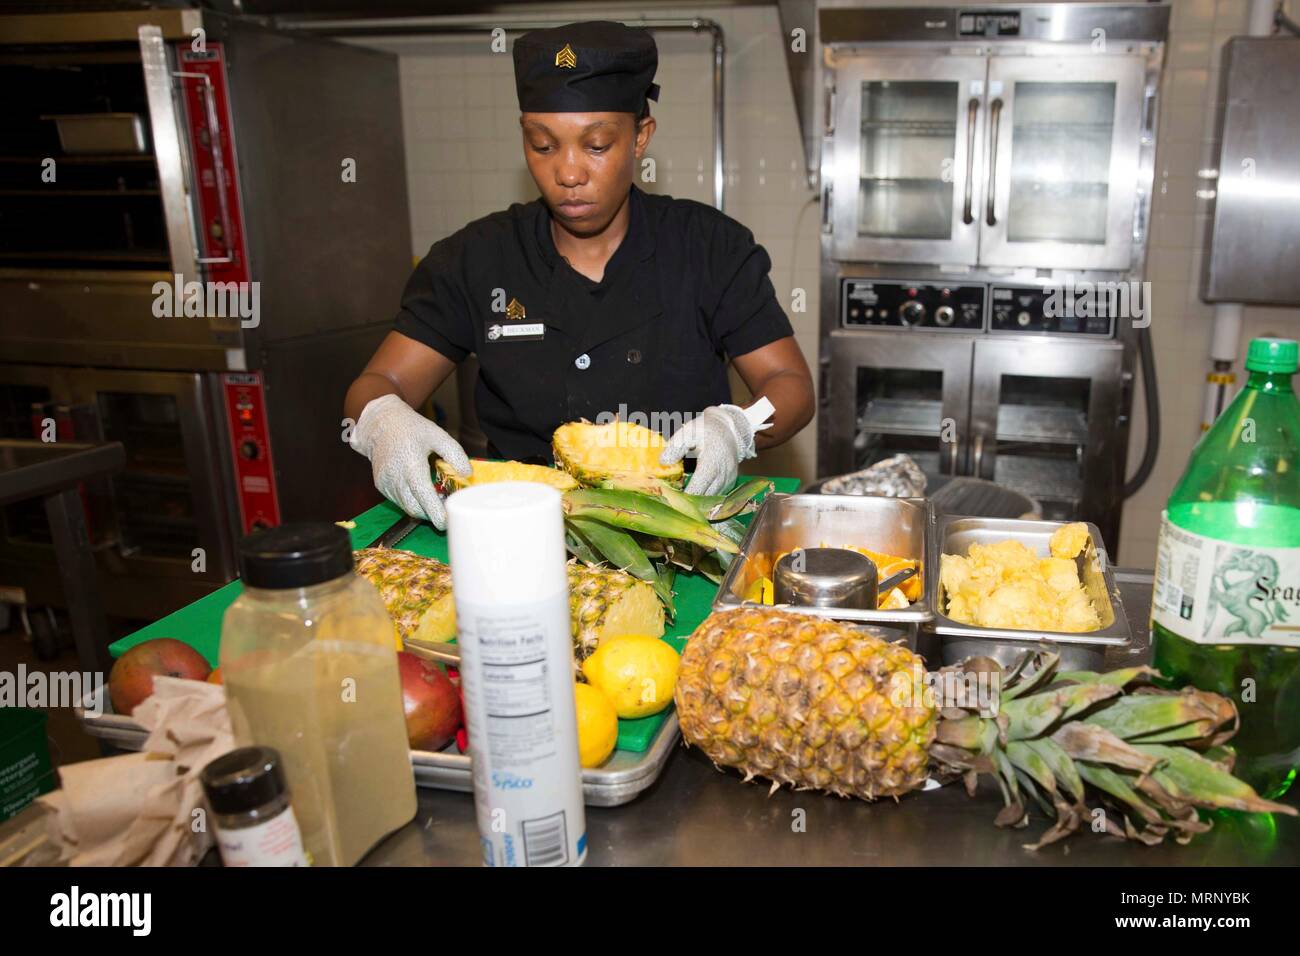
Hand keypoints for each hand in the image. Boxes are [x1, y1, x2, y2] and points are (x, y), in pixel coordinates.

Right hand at [349, 394, 469, 529]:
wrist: (380, 424)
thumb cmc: (412, 429)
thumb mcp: (438, 435)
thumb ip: (455, 454)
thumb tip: (467, 475)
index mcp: (411, 465)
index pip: (424, 498)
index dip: (437, 514)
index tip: (448, 521)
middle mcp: (395, 478)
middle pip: (415, 509)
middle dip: (432, 515)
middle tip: (446, 508)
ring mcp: (385, 483)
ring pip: (406, 508)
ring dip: (422, 509)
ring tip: (436, 498)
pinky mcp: (380, 486)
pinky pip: (398, 501)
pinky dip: (411, 502)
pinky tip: (421, 491)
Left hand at [658, 404, 756, 495]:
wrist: (730, 430)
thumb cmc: (706, 430)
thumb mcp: (689, 432)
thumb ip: (676, 446)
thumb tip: (663, 462)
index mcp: (712, 462)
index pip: (697, 489)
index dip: (683, 498)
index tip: (668, 499)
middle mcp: (723, 475)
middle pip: (703, 499)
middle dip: (687, 503)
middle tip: (670, 502)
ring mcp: (728, 481)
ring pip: (710, 501)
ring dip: (696, 502)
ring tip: (679, 500)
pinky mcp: (729, 484)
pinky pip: (715, 497)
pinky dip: (704, 499)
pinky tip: (692, 495)